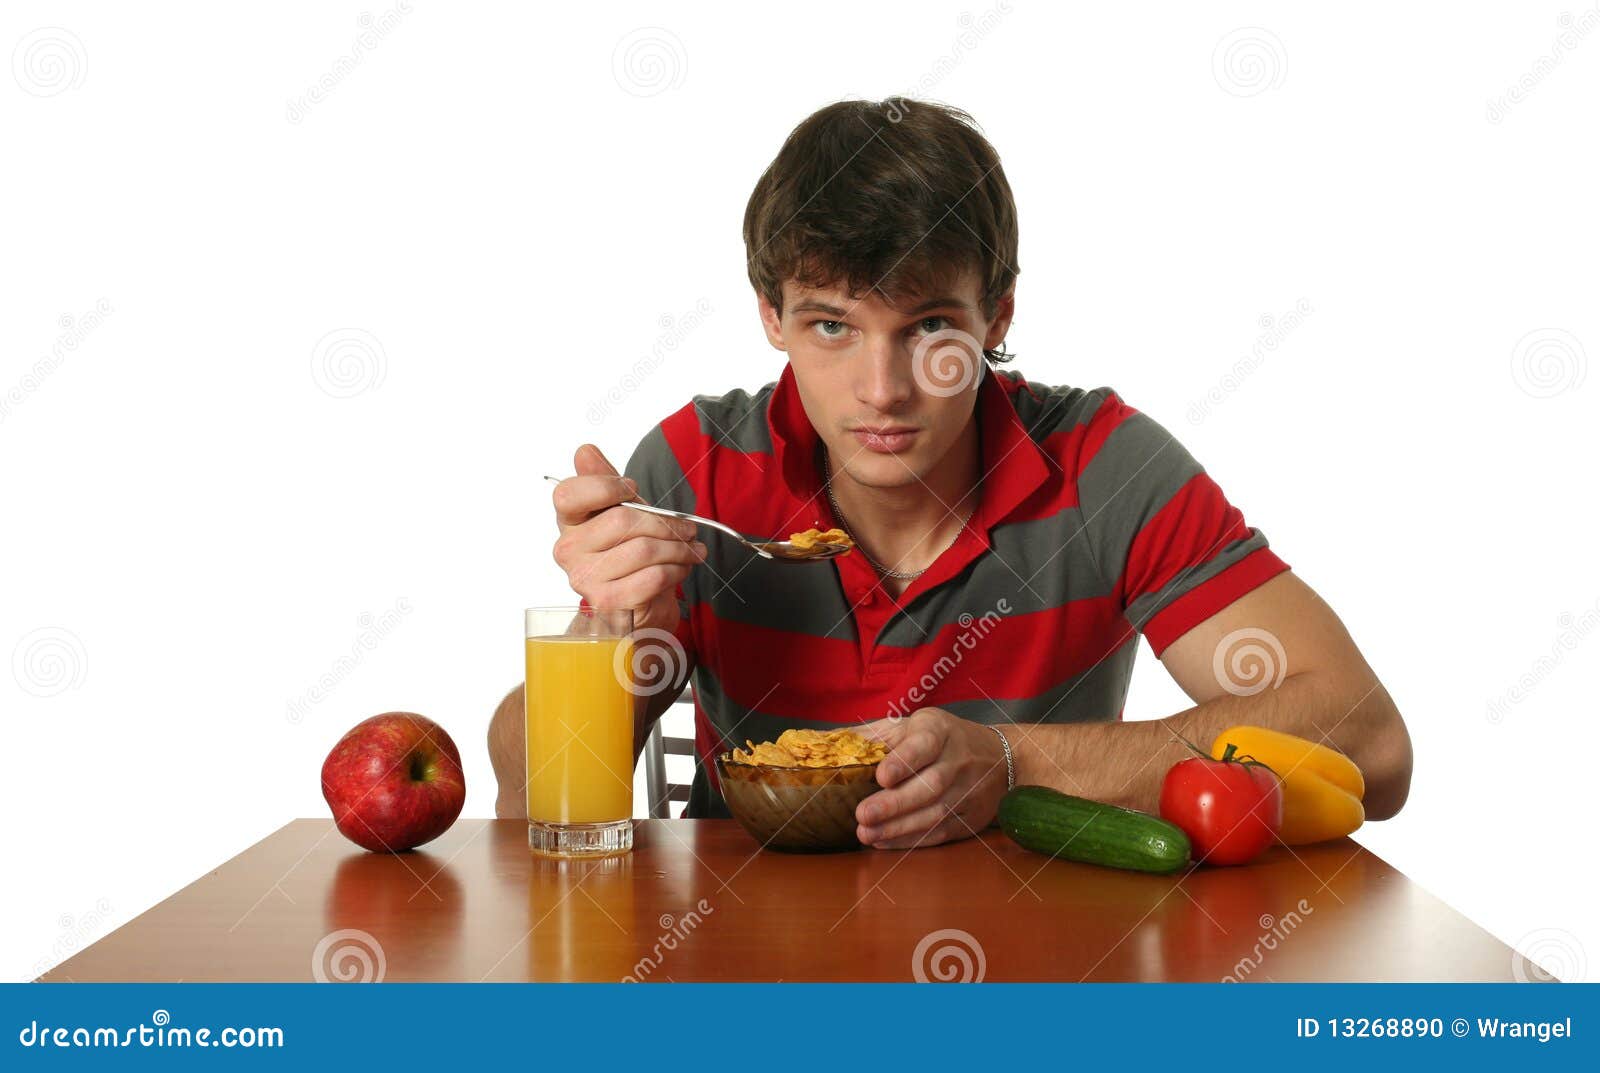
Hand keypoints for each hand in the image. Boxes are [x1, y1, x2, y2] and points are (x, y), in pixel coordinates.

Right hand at [550, 444, 705, 633]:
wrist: (635, 604)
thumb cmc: (629, 551)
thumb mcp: (621, 510)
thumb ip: (604, 480)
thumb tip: (586, 451)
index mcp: (568, 521)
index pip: (568, 495)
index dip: (605, 487)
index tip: (632, 488)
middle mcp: (567, 549)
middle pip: (622, 520)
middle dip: (666, 523)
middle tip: (690, 528)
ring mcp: (584, 578)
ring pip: (644, 550)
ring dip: (679, 548)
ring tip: (692, 549)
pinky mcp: (608, 602)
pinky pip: (653, 577)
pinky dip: (676, 570)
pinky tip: (681, 568)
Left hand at [853, 708, 1009, 848]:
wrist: (1001, 758)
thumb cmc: (942, 739)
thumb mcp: (913, 725)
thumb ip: (873, 735)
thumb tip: (825, 744)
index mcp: (940, 731)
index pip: (924, 744)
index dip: (903, 761)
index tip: (881, 776)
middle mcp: (958, 760)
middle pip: (929, 785)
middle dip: (895, 803)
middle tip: (863, 815)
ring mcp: (968, 792)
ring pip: (935, 813)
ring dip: (899, 827)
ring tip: (867, 834)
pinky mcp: (970, 818)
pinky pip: (941, 832)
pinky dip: (912, 840)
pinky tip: (886, 842)